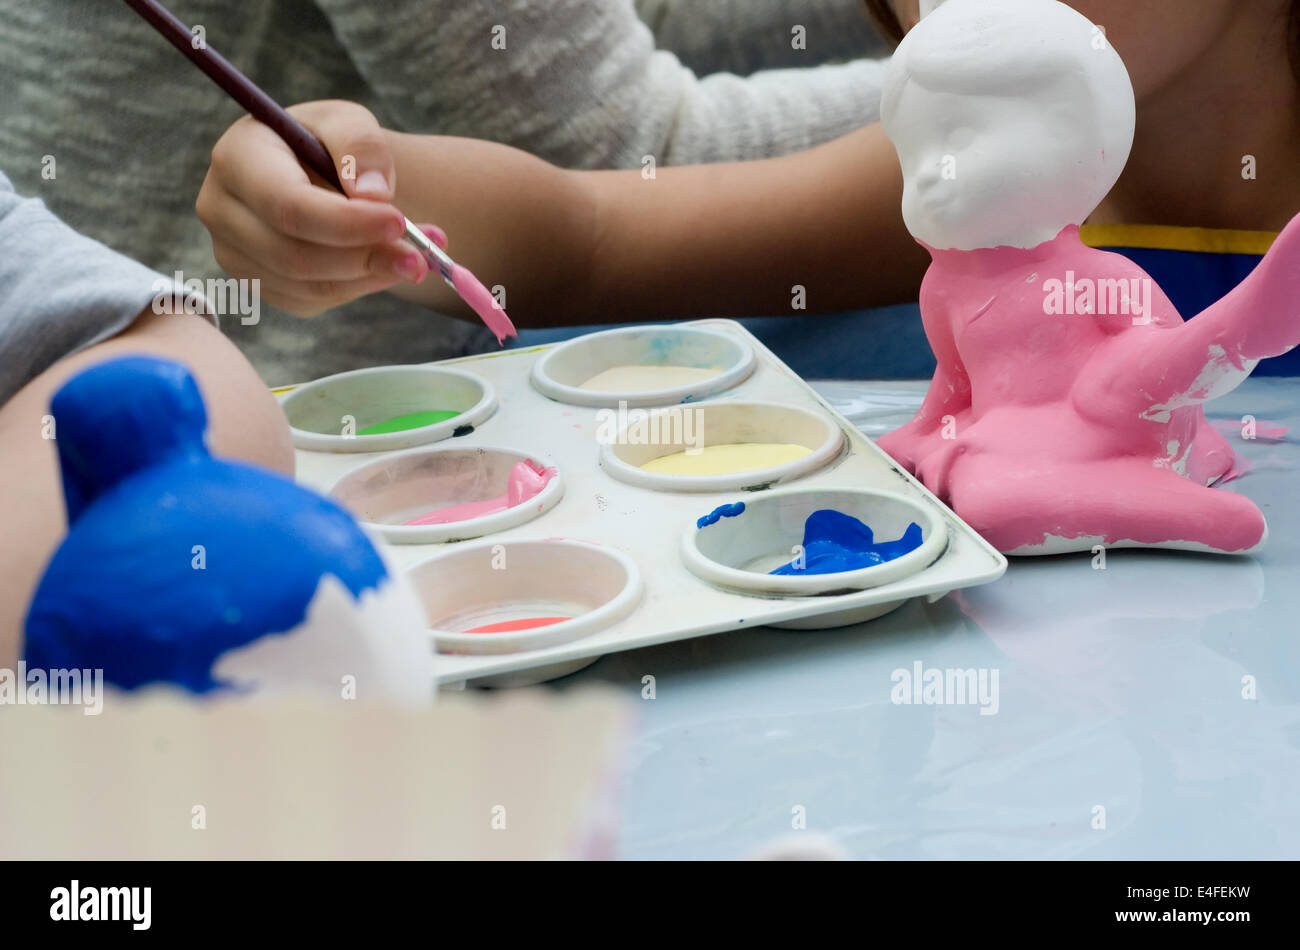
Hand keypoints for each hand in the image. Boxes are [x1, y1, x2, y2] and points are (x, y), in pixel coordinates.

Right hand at [196, 100, 445, 315]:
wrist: (325, 175)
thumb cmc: (333, 144)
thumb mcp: (351, 123)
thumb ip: (363, 146)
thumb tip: (373, 194)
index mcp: (237, 158)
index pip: (287, 205)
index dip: (346, 222)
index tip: (399, 222)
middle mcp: (221, 209)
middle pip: (294, 255)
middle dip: (366, 258)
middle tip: (422, 255)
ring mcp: (234, 253)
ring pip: (308, 286)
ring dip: (370, 277)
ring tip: (416, 256)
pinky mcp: (258, 284)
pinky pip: (312, 302)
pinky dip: (357, 288)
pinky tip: (381, 264)